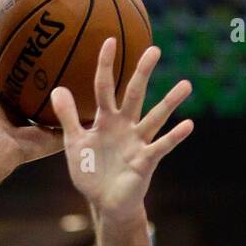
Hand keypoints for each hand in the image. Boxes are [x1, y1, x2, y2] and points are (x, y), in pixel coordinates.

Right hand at [0, 40, 66, 164]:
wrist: (1, 152)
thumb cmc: (29, 147)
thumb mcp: (58, 136)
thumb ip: (73, 124)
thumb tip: (94, 113)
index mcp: (31, 118)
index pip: (42, 96)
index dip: (50, 81)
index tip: (61, 63)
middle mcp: (14, 108)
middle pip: (22, 81)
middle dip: (28, 63)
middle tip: (37, 41)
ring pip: (1, 73)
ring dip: (3, 55)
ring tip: (7, 32)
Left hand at [51, 39, 193, 224]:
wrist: (105, 204)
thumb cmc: (91, 173)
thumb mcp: (74, 144)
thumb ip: (68, 118)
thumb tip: (57, 88)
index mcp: (106, 120)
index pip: (104, 86)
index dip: (105, 65)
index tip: (110, 40)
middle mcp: (125, 126)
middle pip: (134, 94)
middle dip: (143, 72)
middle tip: (154, 49)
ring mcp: (138, 142)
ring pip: (155, 117)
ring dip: (170, 102)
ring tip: (186, 85)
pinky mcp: (146, 161)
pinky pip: (162, 146)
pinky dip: (175, 136)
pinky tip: (188, 125)